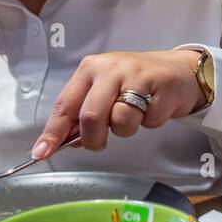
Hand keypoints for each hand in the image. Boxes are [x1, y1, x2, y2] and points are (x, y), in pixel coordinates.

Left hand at [32, 50, 203, 158]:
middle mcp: (111, 69)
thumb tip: (63, 141)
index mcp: (90, 69)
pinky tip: (154, 107)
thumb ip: (83, 112)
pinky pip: (149, 121)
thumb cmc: (136, 82)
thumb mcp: (104, 90)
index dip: (53, 132)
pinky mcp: (161, 87)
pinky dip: (151, 122)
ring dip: (127, 129)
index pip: (65, 105)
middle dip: (94, 139)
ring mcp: (137, 76)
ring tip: (136, 114)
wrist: (179, 69)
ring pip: (121, 121)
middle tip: (100, 143)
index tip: (42, 152)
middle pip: (91, 116)